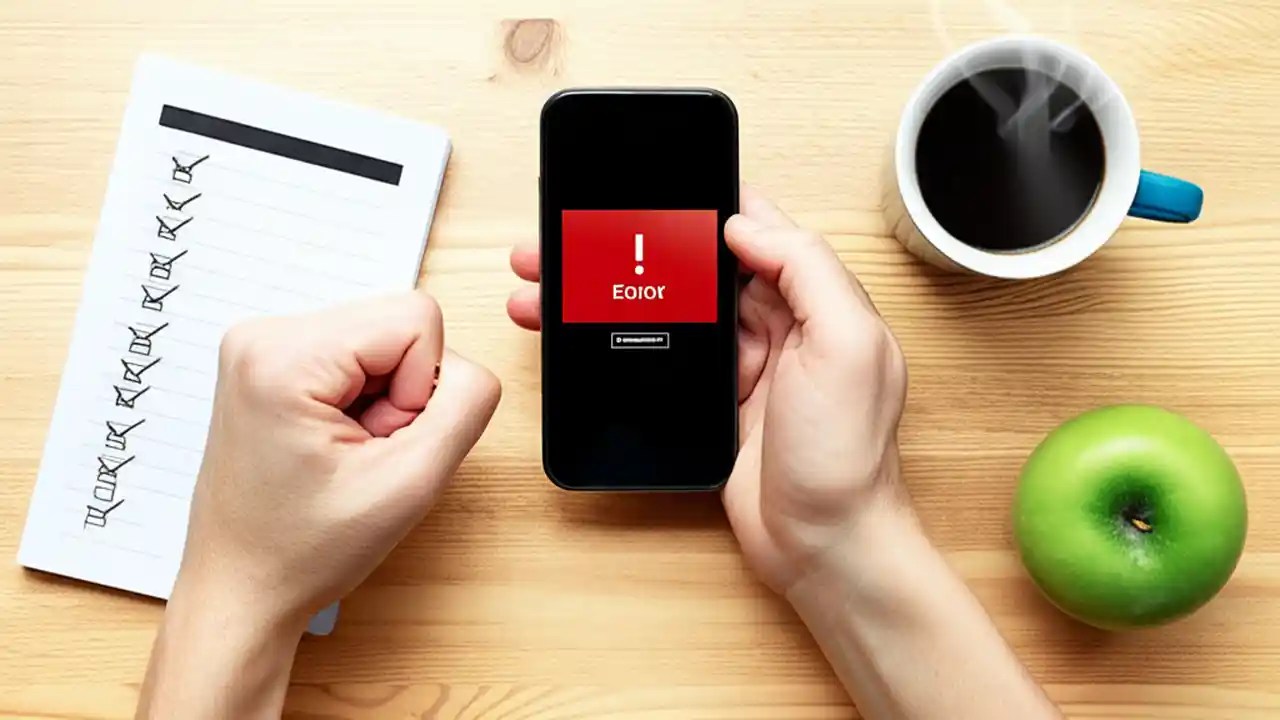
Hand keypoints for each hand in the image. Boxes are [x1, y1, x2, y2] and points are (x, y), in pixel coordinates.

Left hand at [179, 291, 501, 628]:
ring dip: (385, 398)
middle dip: (403, 391)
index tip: (381, 442)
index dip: (424, 387)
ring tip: (349, 451)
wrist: (242, 588)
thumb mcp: (412, 482)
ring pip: (381, 339)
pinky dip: (363, 400)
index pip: (417, 318)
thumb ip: (465, 405)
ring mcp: (261, 347)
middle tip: (365, 451)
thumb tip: (469, 368)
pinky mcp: (269, 363)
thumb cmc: (305, 550)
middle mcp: (263, 334)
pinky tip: (336, 443)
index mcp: (283, 353)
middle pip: (396, 323)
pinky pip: (355, 356)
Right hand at [507, 187, 907, 593]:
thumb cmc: (847, 455)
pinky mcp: (714, 403)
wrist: (823, 545)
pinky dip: (622, 341)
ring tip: (554, 280)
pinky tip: (584, 332)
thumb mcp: (848, 345)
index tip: (652, 189)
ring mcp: (744, 366)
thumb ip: (807, 271)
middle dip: (639, 245)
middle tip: (578, 236)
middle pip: (701, 267)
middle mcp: (780, 326)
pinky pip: (662, 359)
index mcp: (816, 300)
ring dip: (617, 291)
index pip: (757, 231)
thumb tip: (747, 224)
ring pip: (673, 310)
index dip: (705, 206)